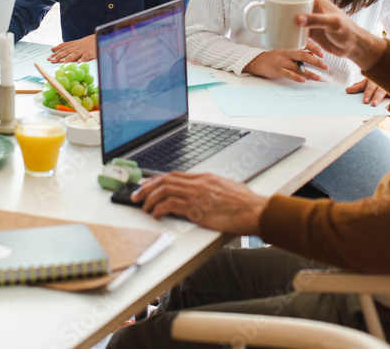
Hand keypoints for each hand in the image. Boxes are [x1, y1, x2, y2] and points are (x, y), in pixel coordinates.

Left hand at [48, 34, 96, 62]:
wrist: (98, 38)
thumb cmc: (85, 43)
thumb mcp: (74, 43)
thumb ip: (65, 46)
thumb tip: (53, 49)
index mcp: (72, 45)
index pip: (62, 49)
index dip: (55, 54)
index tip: (48, 58)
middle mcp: (76, 47)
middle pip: (66, 52)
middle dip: (58, 56)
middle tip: (51, 60)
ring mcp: (83, 50)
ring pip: (74, 54)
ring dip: (68, 58)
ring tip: (62, 62)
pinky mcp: (90, 52)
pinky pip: (86, 56)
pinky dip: (83, 59)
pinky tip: (79, 63)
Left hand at [131, 171, 268, 233]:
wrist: (253, 210)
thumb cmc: (244, 204)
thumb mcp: (225, 189)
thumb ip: (211, 190)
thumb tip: (204, 195)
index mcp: (203, 178)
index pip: (174, 175)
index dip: (157, 180)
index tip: (148, 184)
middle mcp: (197, 183)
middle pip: (164, 180)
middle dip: (147, 187)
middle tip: (136, 194)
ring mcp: (195, 194)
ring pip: (163, 190)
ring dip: (149, 198)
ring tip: (143, 207)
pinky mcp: (195, 207)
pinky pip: (169, 205)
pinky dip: (158, 209)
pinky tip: (156, 215)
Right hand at [243, 45, 327, 81]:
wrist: (257, 62)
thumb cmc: (273, 57)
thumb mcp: (286, 51)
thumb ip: (298, 52)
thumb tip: (312, 54)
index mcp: (289, 46)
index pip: (304, 44)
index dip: (315, 48)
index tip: (323, 55)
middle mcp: (286, 52)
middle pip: (303, 56)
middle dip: (316, 61)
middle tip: (325, 66)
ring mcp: (282, 61)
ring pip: (298, 67)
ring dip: (309, 73)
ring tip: (318, 77)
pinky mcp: (278, 70)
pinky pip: (289, 74)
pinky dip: (297, 77)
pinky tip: (303, 80)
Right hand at [276, 0, 385, 70]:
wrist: (354, 47)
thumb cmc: (347, 32)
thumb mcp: (332, 24)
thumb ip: (316, 21)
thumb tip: (297, 19)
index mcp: (317, 1)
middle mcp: (313, 9)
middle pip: (292, 2)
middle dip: (279, 3)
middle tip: (266, 8)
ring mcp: (311, 21)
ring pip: (292, 15)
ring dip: (281, 17)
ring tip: (269, 21)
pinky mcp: (311, 32)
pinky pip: (295, 28)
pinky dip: (286, 30)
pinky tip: (279, 34)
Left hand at [346, 79, 389, 117]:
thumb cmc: (380, 77)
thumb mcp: (369, 80)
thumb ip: (360, 86)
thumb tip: (348, 90)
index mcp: (378, 78)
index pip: (372, 85)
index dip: (368, 93)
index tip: (365, 101)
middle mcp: (387, 82)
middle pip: (383, 89)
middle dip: (378, 97)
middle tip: (374, 105)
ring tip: (389, 114)